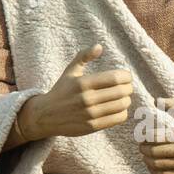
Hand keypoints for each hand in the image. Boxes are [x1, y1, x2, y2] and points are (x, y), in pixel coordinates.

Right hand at [17, 44, 132, 140]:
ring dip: (126, 100)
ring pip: (122, 105)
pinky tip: (118, 108)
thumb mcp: (70, 71)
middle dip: (128, 87)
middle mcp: (86, 99)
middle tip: (127, 87)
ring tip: (123, 97)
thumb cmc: (61, 90)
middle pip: (121, 91)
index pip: (115, 78)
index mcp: (83, 83)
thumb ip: (84, 56)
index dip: (126, 76)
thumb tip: (99, 46)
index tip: (126, 77)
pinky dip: (123, 112)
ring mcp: (90, 114)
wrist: (45, 115)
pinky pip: (118, 118)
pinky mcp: (92, 126)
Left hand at [138, 97, 173, 173]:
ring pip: (160, 165)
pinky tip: (152, 166)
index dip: (144, 136)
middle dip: (144, 149)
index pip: (157, 136)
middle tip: (141, 147)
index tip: (141, 135)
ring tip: (145, 156)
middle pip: (156, 152)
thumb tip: (156, 101)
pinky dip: (155, 171)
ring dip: (148, 161)